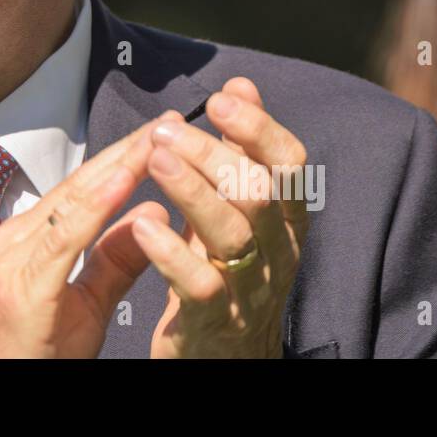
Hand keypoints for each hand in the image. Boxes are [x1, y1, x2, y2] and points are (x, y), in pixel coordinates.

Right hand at [0, 113, 177, 357]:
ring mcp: (11, 260)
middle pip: (77, 186)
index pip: (79, 190)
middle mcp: (13, 242)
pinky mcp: (20, 287)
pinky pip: (63, 239)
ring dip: (117, 168)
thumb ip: (114, 263)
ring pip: (71, 202)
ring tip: (154, 141)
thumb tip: (152, 215)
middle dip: (125, 152)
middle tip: (167, 123)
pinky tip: (123, 183)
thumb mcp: (82, 309)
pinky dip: (94, 208)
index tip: (159, 136)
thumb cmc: (24, 363)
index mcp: (24, 243)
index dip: (120, 160)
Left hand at [132, 77, 309, 357]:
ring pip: (233, 233)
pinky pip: (200, 284)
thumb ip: (241, 147)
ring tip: (155, 159)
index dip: (259, 128)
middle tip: (165, 131)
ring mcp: (248, 287)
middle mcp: (277, 250)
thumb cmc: (226, 265)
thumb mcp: (239, 206)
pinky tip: (144, 223)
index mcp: (286, 217)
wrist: (224, 352)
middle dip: (211, 154)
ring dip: (192, 190)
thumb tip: (241, 83)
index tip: (220, 99)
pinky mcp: (213, 321)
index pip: (291, 165)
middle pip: (258, 192)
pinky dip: (171, 251)